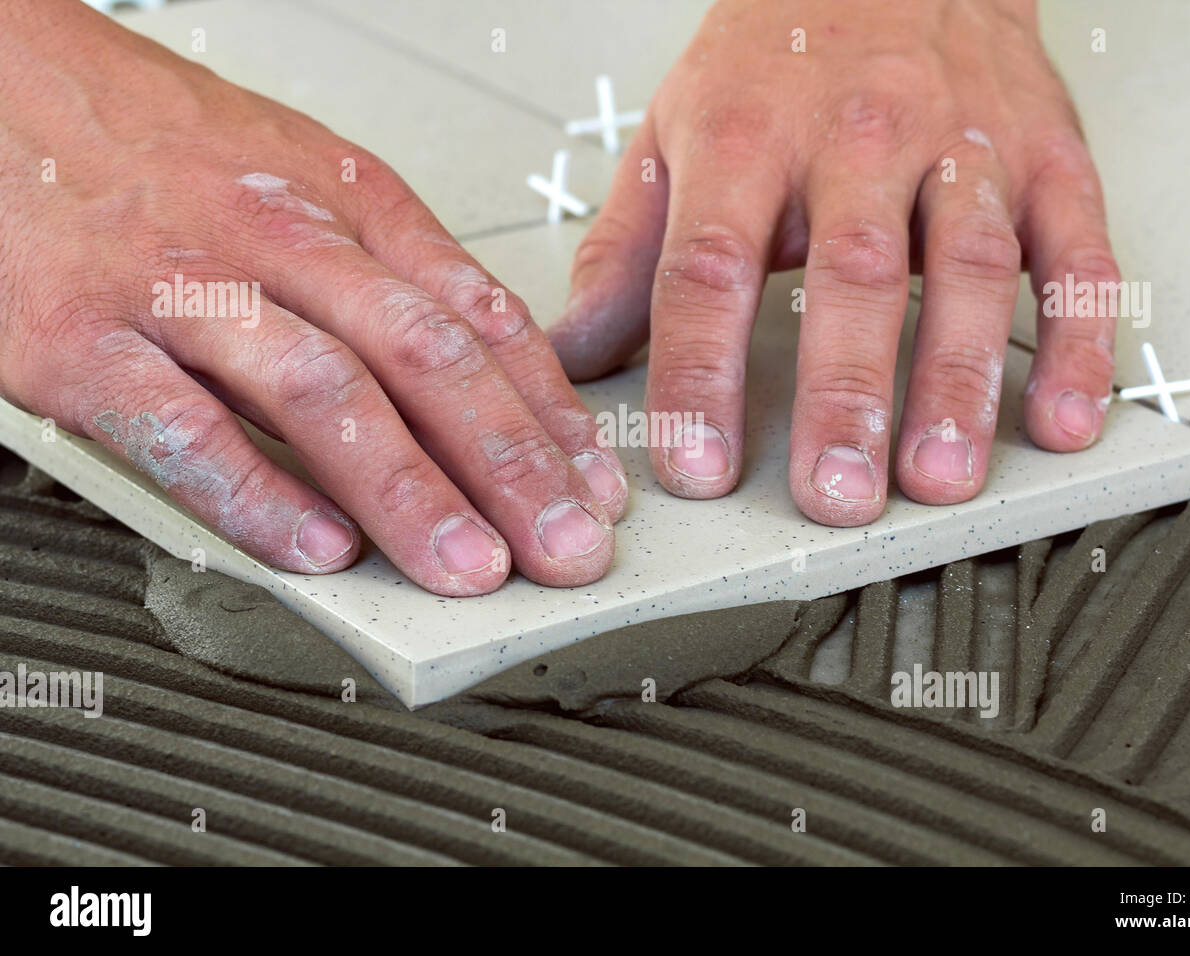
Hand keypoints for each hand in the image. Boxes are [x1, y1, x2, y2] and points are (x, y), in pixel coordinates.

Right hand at [0, 1, 627, 595]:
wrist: (2, 86)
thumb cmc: (168, 151)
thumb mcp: (311, 185)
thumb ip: (399, 279)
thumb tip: (496, 382)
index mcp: (351, 204)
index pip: (480, 319)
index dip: (549, 414)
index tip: (593, 486)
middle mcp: (281, 242)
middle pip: (424, 359)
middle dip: (509, 466)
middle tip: (565, 545)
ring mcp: (184, 291)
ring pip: (322, 393)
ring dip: (410, 491)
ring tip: (469, 567)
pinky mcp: (83, 341)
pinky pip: (182, 428)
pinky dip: (257, 495)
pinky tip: (319, 549)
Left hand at [549, 0, 1117, 525]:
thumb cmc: (777, 54)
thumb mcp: (672, 132)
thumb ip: (627, 252)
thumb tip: (574, 353)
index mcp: (750, 139)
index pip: (711, 268)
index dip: (701, 373)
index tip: (697, 465)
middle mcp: (860, 140)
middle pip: (851, 276)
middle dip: (845, 394)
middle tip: (835, 495)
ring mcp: (965, 149)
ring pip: (971, 268)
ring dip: (959, 380)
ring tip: (941, 477)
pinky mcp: (1048, 160)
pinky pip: (1077, 253)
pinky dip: (1080, 341)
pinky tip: (1063, 419)